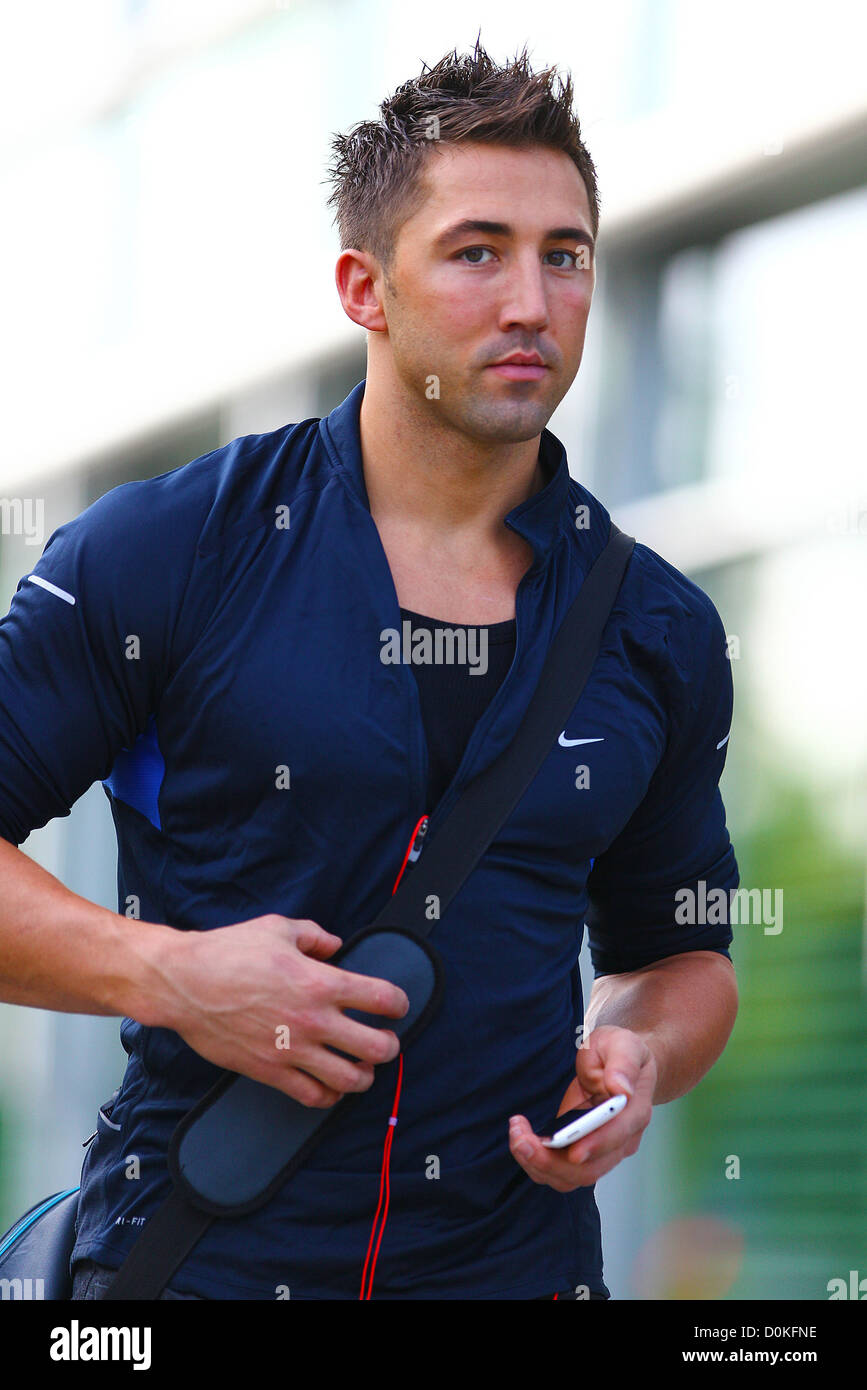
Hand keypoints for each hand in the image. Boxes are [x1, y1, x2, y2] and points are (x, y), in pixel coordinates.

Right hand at [152, 914, 409, 1107]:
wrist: (185, 984)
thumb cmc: (228, 952)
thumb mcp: (277, 929)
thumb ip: (315, 936)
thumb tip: (335, 946)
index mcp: (321, 982)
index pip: (383, 999)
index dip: (399, 1003)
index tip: (396, 1004)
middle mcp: (313, 1020)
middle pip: (377, 1048)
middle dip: (389, 1045)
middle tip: (385, 1039)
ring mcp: (292, 1050)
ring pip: (350, 1080)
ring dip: (364, 1075)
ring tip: (362, 1066)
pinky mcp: (270, 1071)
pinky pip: (312, 1096)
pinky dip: (328, 1095)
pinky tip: (329, 1084)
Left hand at [508, 1025, 656, 1190]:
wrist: (618, 1063)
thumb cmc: (619, 1052)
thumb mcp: (622, 1044)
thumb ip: (623, 1063)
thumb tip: (621, 1089)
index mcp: (635, 1112)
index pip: (617, 1137)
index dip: (595, 1146)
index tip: (571, 1149)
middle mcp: (621, 1140)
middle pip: (590, 1169)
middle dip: (552, 1162)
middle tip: (521, 1140)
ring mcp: (601, 1151)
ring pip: (571, 1177)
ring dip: (539, 1165)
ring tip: (516, 1136)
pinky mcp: (581, 1150)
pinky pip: (559, 1170)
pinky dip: (537, 1161)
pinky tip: (521, 1137)